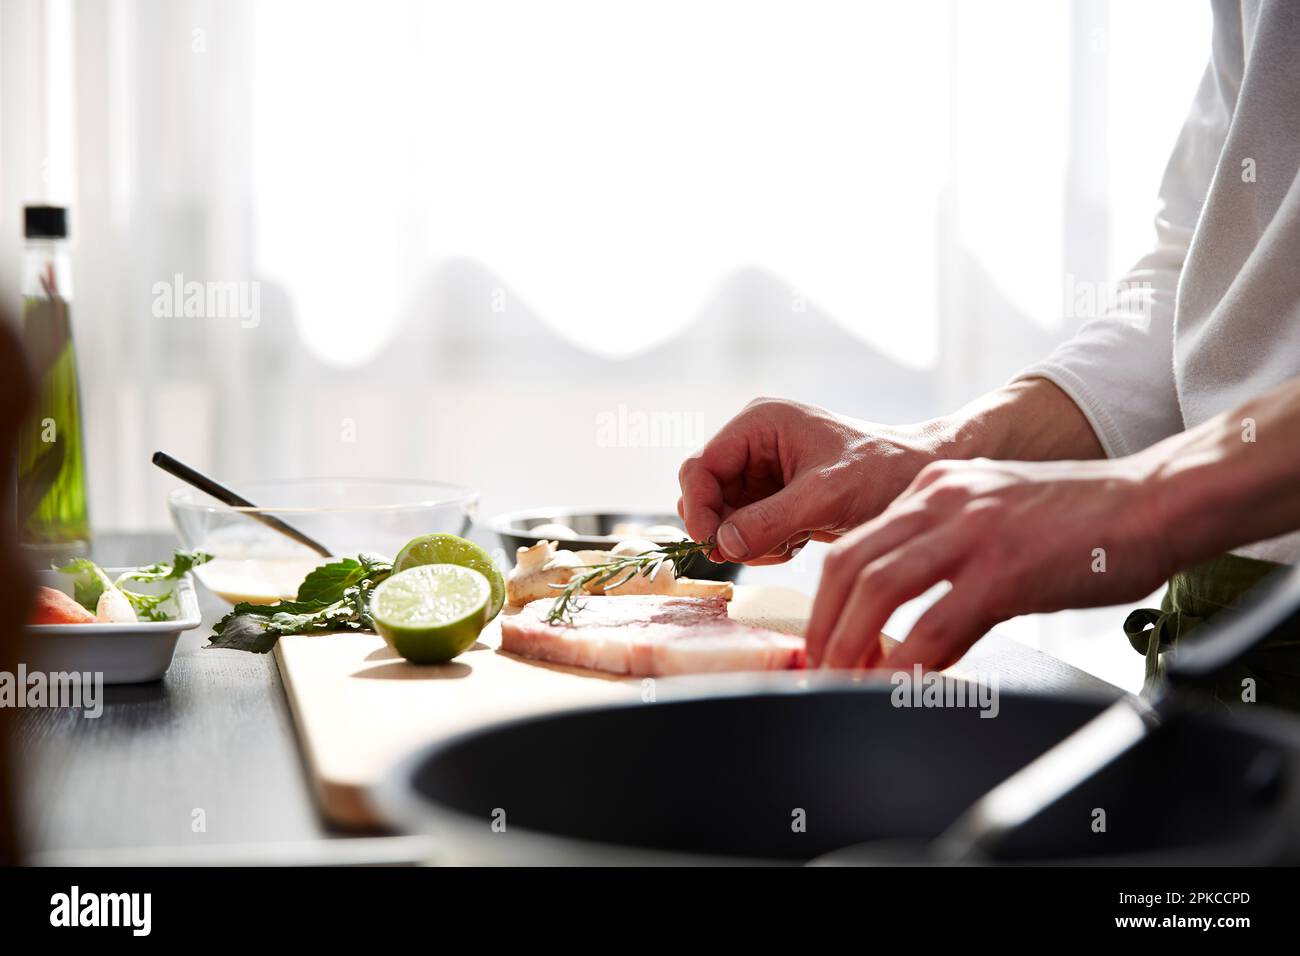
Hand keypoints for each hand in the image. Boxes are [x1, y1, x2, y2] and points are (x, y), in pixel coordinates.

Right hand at [677, 397, 940, 563]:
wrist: (920, 479)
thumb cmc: (882, 472)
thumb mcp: (825, 495)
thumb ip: (769, 519)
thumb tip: (720, 545)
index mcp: (758, 424)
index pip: (700, 468)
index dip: (698, 508)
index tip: (713, 546)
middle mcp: (753, 444)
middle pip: (706, 496)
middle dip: (729, 529)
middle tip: (768, 547)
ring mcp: (761, 473)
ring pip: (723, 519)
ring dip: (750, 541)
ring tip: (793, 541)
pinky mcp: (773, 499)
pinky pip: (745, 531)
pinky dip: (765, 546)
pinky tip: (799, 541)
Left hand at [806, 456, 1173, 669]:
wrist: (1154, 500)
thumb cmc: (1084, 518)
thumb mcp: (994, 518)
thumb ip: (946, 557)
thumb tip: (915, 629)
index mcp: (933, 488)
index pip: (853, 543)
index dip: (826, 600)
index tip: (822, 639)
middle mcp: (942, 500)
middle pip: (848, 564)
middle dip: (822, 625)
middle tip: (818, 668)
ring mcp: (972, 531)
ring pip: (878, 589)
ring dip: (851, 643)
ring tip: (845, 680)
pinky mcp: (1007, 567)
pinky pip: (939, 622)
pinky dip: (911, 660)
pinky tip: (905, 684)